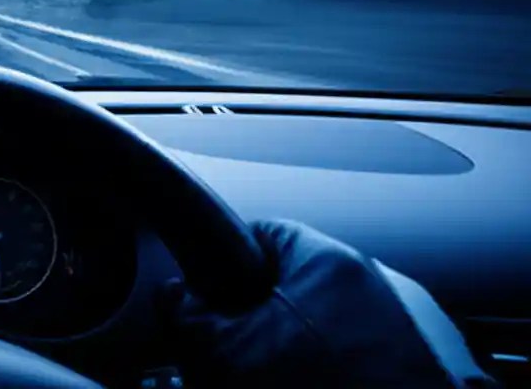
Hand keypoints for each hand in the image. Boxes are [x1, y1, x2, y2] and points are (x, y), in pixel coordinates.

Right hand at [163, 219, 495, 387]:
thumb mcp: (227, 355)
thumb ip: (189, 314)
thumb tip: (177, 298)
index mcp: (331, 261)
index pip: (260, 234)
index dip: (222, 266)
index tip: (208, 301)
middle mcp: (382, 282)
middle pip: (295, 284)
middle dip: (262, 318)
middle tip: (240, 359)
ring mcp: (414, 327)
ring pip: (332, 325)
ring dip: (303, 349)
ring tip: (279, 379)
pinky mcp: (432, 367)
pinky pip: (366, 354)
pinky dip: (342, 369)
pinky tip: (321, 385)